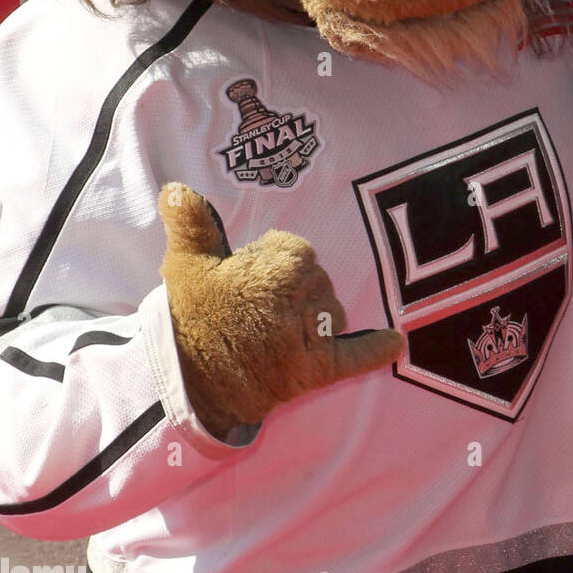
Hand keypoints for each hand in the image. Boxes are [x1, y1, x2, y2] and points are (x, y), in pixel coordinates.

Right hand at [158, 183, 403, 436]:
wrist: (187, 384)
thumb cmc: (191, 318)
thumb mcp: (185, 264)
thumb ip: (190, 222)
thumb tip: (177, 189)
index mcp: (276, 271)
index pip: (299, 251)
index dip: (274, 261)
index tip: (252, 277)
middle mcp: (298, 304)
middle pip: (319, 281)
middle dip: (296, 289)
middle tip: (261, 307)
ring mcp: (309, 340)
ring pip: (334, 313)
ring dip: (318, 316)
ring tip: (283, 328)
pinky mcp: (315, 373)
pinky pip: (354, 357)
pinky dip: (375, 350)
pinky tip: (395, 342)